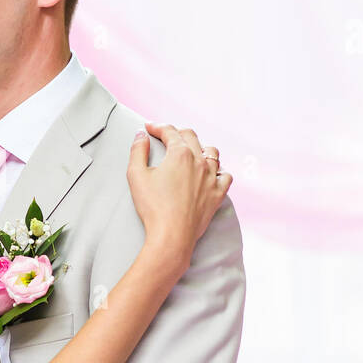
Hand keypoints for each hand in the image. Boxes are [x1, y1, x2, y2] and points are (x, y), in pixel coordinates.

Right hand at [127, 122, 231, 270]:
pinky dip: (218, 170)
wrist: (172, 235)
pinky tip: (211, 172)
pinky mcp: (218, 194)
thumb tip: (140, 136)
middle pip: (191, 137)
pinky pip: (225, 175)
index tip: (149, 128)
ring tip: (190, 151)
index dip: (157, 127)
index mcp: (180, 154)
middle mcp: (200, 162)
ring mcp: (212, 178)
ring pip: (211, 152)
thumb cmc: (153, 207)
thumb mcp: (136, 175)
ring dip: (200, 147)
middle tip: (165, 136)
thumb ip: (137, 151)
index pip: (170, 132)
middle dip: (176, 132)